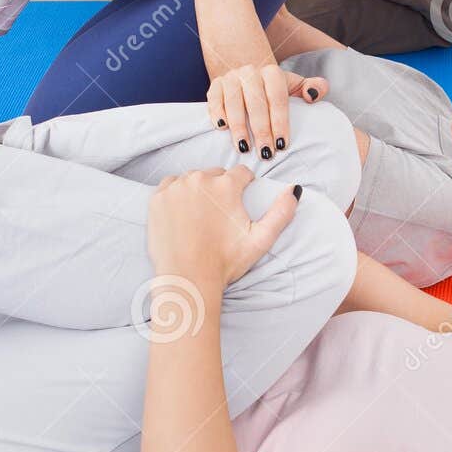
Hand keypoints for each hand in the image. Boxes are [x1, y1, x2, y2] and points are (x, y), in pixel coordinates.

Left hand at [147, 165, 298, 290]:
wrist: (187, 279)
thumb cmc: (224, 262)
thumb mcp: (260, 240)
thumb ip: (281, 212)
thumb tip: (294, 190)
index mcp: (226, 186)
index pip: (241, 173)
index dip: (244, 187)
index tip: (239, 201)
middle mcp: (199, 180)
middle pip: (215, 174)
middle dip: (219, 189)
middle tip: (218, 215)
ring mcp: (175, 188)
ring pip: (192, 179)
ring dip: (197, 191)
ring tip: (200, 216)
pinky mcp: (157, 199)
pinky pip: (169, 186)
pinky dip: (176, 195)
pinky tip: (182, 214)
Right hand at [208, 64, 328, 157]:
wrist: (247, 77)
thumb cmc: (273, 90)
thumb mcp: (294, 87)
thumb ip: (312, 88)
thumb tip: (314, 94)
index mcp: (272, 73)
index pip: (278, 99)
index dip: (280, 123)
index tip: (282, 144)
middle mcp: (251, 72)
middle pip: (256, 103)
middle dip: (261, 131)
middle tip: (266, 153)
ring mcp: (231, 77)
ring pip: (234, 102)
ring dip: (238, 127)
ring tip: (244, 148)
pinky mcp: (215, 84)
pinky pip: (214, 99)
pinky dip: (217, 113)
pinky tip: (221, 129)